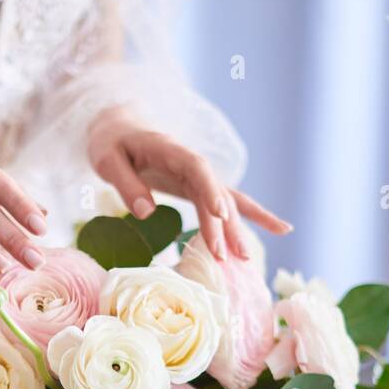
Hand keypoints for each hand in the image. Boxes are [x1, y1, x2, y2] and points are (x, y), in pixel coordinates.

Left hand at [88, 107, 291, 260]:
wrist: (118, 128)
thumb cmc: (110, 144)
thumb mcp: (107, 160)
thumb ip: (126, 184)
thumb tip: (146, 213)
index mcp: (169, 149)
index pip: (196, 168)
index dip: (209, 190)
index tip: (218, 214)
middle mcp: (191, 161)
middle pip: (215, 191)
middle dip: (223, 224)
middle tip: (227, 256)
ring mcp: (199, 174)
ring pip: (225, 201)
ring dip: (237, 229)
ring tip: (246, 259)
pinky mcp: (201, 186)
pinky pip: (230, 200)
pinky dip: (255, 214)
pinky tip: (281, 228)